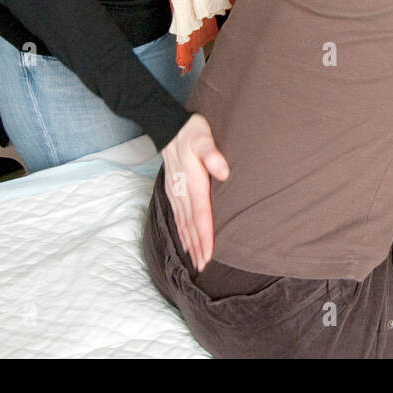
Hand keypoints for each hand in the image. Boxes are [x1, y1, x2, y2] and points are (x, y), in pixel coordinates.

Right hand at [161, 113, 229, 271]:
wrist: (168, 125)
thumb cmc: (190, 131)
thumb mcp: (203, 137)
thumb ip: (212, 154)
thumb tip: (223, 171)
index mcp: (191, 182)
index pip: (200, 214)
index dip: (205, 236)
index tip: (209, 254)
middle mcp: (181, 191)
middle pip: (191, 225)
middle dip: (197, 246)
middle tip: (204, 267)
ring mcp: (175, 192)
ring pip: (183, 223)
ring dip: (189, 242)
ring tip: (196, 261)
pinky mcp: (172, 190)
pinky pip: (177, 216)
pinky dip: (181, 231)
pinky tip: (185, 241)